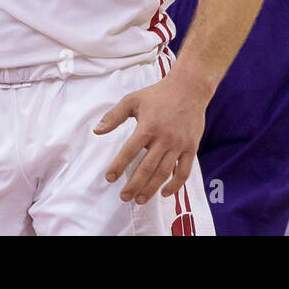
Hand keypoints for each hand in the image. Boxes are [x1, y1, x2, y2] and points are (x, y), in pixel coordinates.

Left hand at [94, 74, 207, 204]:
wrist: (189, 88)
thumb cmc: (158, 94)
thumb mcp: (133, 100)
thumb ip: (113, 116)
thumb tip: (97, 131)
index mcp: (147, 127)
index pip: (130, 151)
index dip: (118, 166)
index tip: (110, 178)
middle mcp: (163, 138)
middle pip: (147, 167)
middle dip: (134, 185)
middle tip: (124, 197)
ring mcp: (179, 144)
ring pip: (164, 172)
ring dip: (152, 188)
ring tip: (140, 199)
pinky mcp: (191, 148)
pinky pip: (184, 171)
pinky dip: (176, 185)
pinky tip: (165, 192)